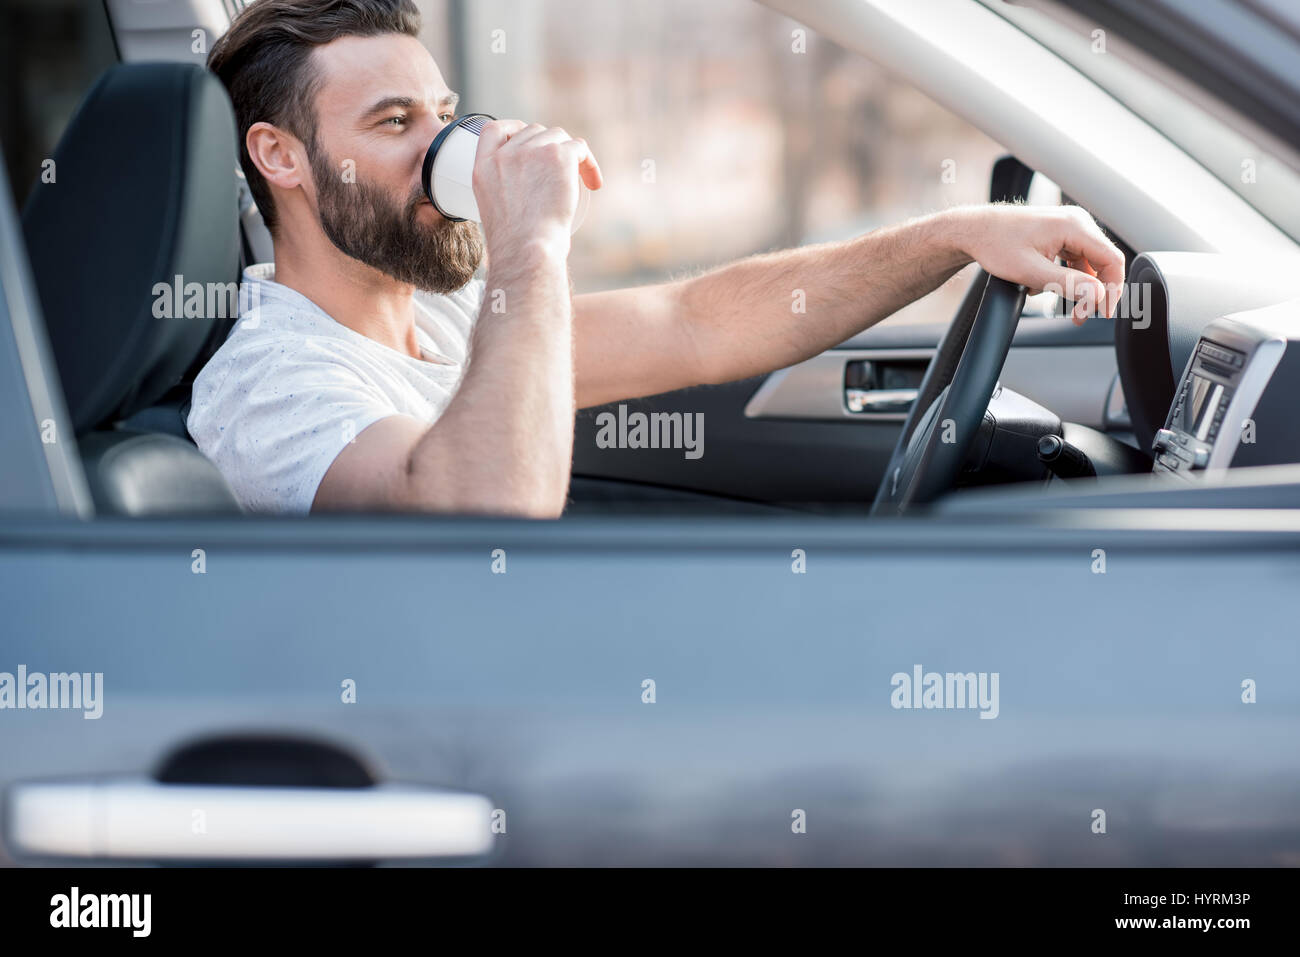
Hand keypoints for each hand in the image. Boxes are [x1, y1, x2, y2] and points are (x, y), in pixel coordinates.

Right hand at [472, 119, 603, 259]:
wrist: (528, 250)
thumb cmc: (517, 246)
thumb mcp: (497, 215)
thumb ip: (507, 195)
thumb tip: (531, 193)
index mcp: (483, 168)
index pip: (493, 131)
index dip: (513, 129)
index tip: (528, 140)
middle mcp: (504, 155)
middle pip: (533, 132)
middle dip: (550, 148)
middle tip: (563, 173)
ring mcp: (531, 152)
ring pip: (558, 137)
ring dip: (571, 155)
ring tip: (582, 182)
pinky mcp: (557, 156)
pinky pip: (579, 147)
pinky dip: (589, 163)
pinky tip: (593, 182)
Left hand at [951, 204, 1125, 322]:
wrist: (975, 230)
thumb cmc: (995, 245)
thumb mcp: (1030, 271)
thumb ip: (1066, 284)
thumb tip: (1098, 295)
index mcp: (1074, 225)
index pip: (1111, 259)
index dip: (1113, 289)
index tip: (1103, 313)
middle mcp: (1076, 221)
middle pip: (1102, 262)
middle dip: (1094, 292)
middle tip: (1080, 317)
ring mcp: (1069, 226)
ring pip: (1088, 263)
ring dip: (1079, 287)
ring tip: (1065, 309)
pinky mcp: (1061, 233)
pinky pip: (1075, 259)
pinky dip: (1066, 277)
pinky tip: (1046, 289)